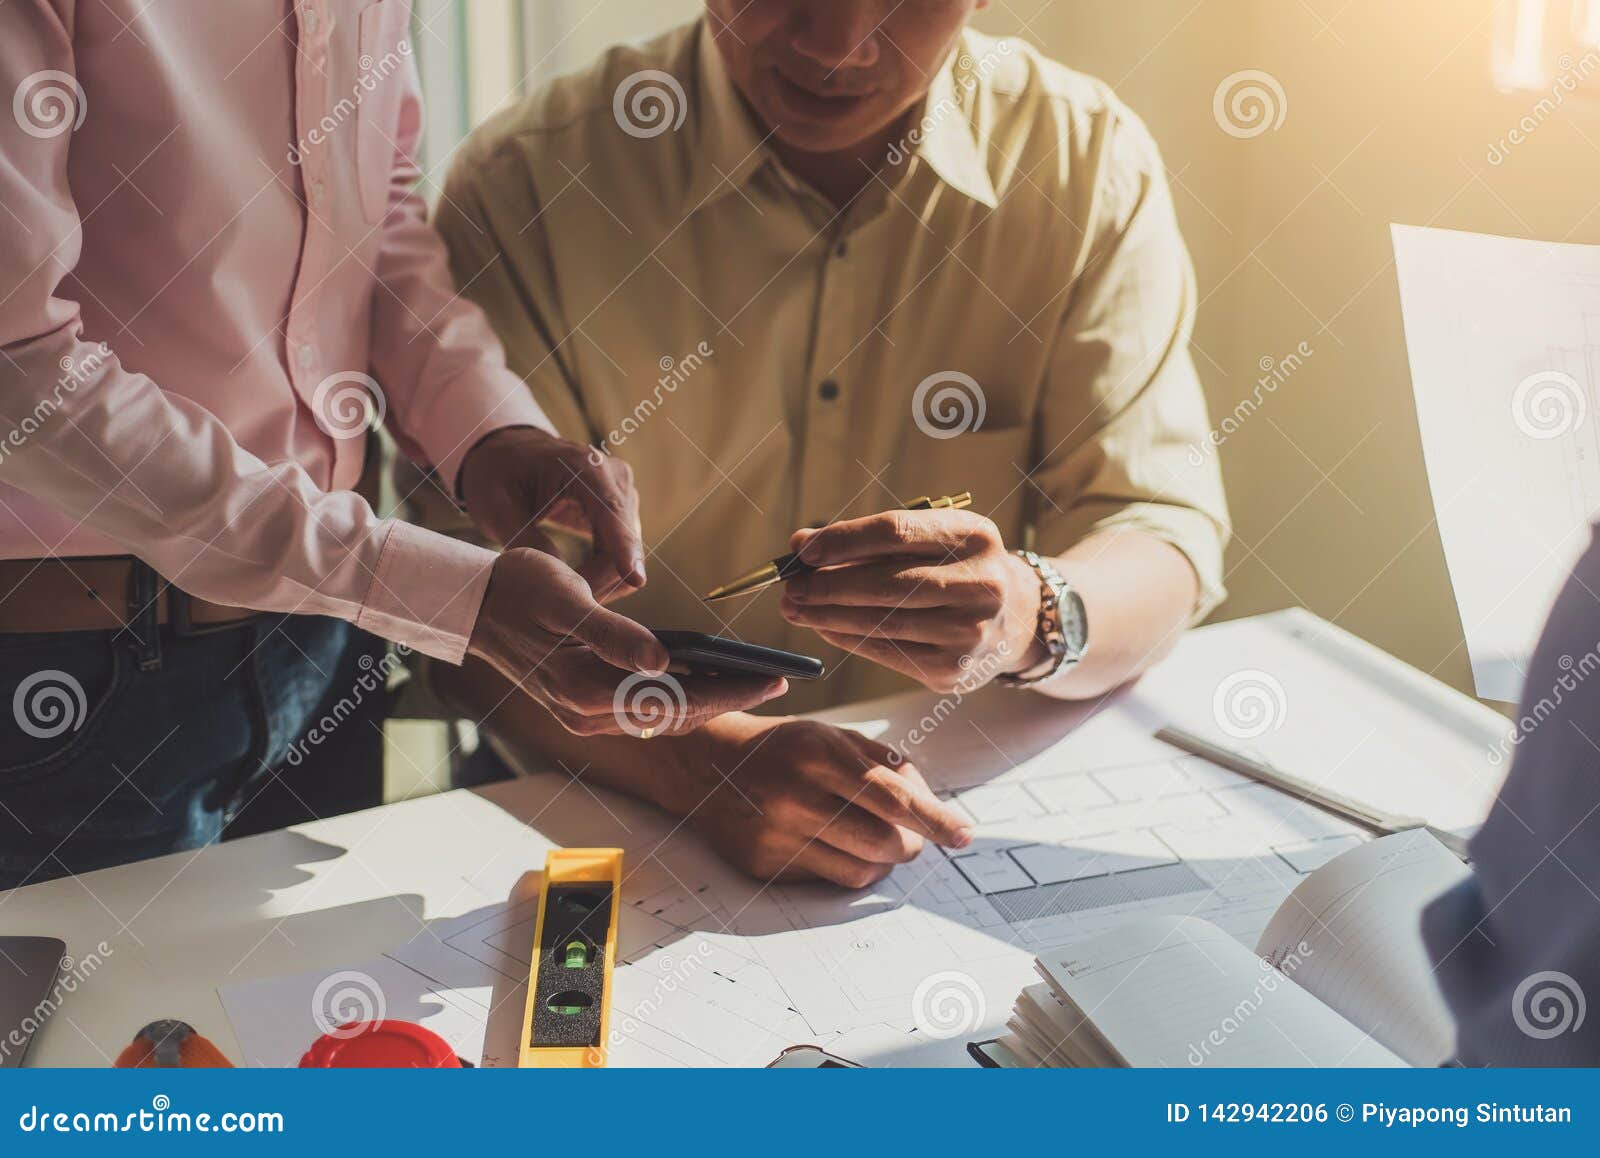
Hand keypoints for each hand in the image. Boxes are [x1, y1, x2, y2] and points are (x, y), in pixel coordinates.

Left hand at [459, 426, 643, 601]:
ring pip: (627, 552)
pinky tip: (580, 588)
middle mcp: (614, 477)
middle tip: (566, 609)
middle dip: (601, 579)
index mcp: (583, 466)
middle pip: (623, 540)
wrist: (509, 453)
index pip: (611, 510)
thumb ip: (526, 541)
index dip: (624, 547)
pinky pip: (623, 552)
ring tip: (567, 599)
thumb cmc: (499, 474)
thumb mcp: (498, 507)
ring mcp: (623, 495)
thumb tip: (559, 583)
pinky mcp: (622, 512)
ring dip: (603, 580)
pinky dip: (605, 573)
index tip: (636, 581)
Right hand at [468, 548, 787, 735]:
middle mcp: (586, 713)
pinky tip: (705, 679)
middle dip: (730, 698)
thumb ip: (613, 635)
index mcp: (587, 689)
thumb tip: (662, 662)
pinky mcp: (581, 707)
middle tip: (779, 682)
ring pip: (662, 718)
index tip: (772, 680)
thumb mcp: (567, 599)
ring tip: (752, 681)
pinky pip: (643, 711)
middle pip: (675, 716)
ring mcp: (582, 714)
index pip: (676, 701)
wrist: (470, 603)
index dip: (728, 691)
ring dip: (709, 701)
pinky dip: (679, 699)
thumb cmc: (519, 588)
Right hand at [665, 717, 972, 887]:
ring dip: (883, 863)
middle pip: (883, 841)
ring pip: (861, 871)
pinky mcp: (764, 864)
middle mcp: (795, 794)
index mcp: (819, 752)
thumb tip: (932, 807)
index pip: (892, 797)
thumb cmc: (787, 749)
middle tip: (913, 838)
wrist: (709, 766)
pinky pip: (828, 881)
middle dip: (911, 844)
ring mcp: (776, 833)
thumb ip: (887, 764)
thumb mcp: (835, 735)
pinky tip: (838, 847)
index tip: (964, 835)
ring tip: (877, 842)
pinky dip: (847, 868)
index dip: (934, 820)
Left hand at [779, 510, 1043, 692]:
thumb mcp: (932, 538)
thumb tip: (800, 545)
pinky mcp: (953, 670)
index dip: (842, 541)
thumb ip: (871, 539)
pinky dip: (849, 638)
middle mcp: (980, 584)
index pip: (895, 532)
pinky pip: (887, 652)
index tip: (802, 549)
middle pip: (885, 583)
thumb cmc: (958, 568)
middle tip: (790, 585)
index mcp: (974, 537)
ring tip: (796, 608)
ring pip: (882, 622)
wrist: (1015, 619)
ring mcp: (969, 632)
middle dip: (827, 585)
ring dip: (829, 615)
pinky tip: (825, 626)